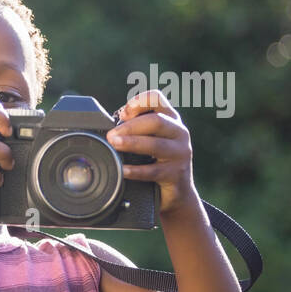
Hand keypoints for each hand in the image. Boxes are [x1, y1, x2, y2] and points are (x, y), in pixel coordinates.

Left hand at [107, 89, 197, 215]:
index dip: (138, 102)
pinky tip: (123, 170)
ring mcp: (181, 153)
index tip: (123, 113)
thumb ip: (135, 129)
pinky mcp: (177, 173)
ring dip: (132, 143)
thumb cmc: (157, 162)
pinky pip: (154, 171)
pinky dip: (136, 170)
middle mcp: (179, 132)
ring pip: (156, 145)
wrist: (176, 192)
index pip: (157, 98)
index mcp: (170, 119)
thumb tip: (109, 126)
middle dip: (130, 127)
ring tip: (114, 145)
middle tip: (111, 136)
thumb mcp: (149, 140)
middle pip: (156, 121)